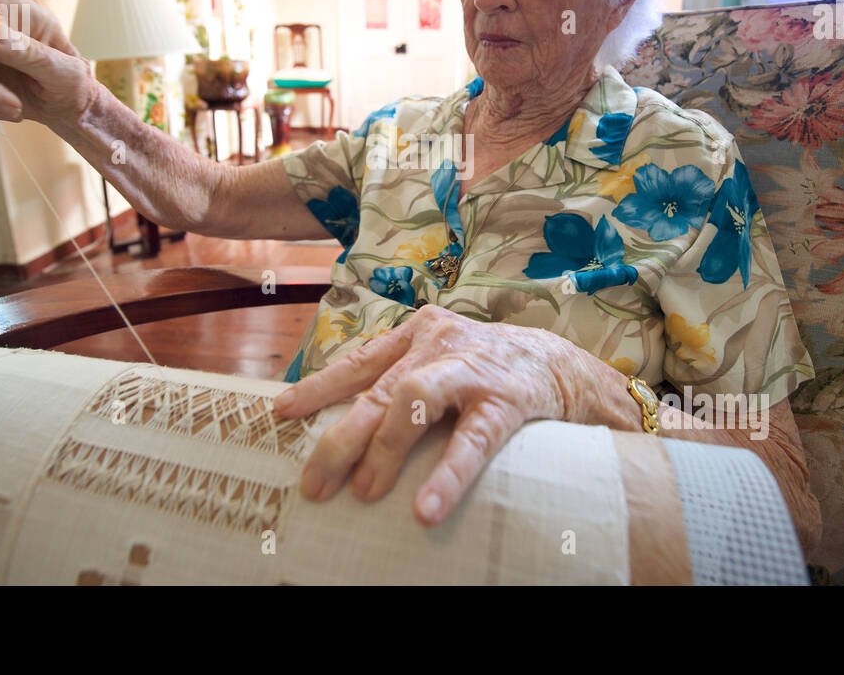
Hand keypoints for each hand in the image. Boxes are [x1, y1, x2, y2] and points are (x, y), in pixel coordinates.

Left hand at [272, 304, 603, 525]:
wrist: (561, 362)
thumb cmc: (485, 369)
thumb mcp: (439, 360)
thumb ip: (399, 380)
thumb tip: (342, 429)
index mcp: (418, 334)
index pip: (359, 362)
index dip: (319, 387)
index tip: (281, 413)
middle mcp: (440, 344)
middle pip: (378, 390)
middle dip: (341, 438)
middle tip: (314, 484)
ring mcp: (472, 369)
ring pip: (414, 400)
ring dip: (386, 447)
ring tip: (366, 492)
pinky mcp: (507, 398)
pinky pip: (472, 441)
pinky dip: (448, 476)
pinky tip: (428, 510)